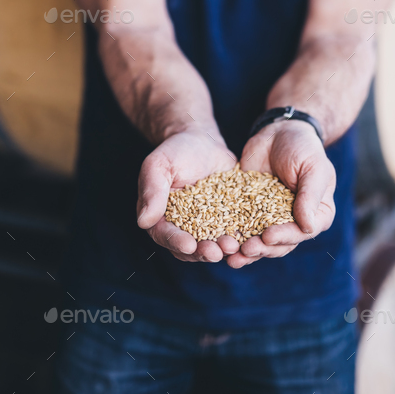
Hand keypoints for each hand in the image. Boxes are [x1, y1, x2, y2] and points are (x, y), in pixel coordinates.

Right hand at [137, 129, 239, 262]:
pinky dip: (241, 238)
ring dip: (223, 249)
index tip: (189, 245)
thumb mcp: (159, 165)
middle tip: (215, 252)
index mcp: (161, 217)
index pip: (166, 235)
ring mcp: (207, 225)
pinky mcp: (227, 218)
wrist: (202, 141)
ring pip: (213, 244)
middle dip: (203, 252)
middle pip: (191, 248)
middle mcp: (183, 227)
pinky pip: (234, 232)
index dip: (177, 242)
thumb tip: (144, 222)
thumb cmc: (175, 150)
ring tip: (233, 246)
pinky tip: (250, 238)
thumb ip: (152, 191)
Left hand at [226, 120, 335, 268]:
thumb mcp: (313, 167)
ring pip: (259, 241)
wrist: (279, 131)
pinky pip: (242, 227)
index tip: (268, 235)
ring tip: (231, 256)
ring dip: (246, 251)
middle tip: (246, 249)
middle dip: (262, 248)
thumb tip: (308, 226)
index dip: (284, 237)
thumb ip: (310, 195)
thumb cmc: (303, 147)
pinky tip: (219, 241)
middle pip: (279, 244)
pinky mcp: (250, 210)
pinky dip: (233, 236)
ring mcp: (271, 218)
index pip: (301, 233)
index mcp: (316, 215)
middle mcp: (294, 222)